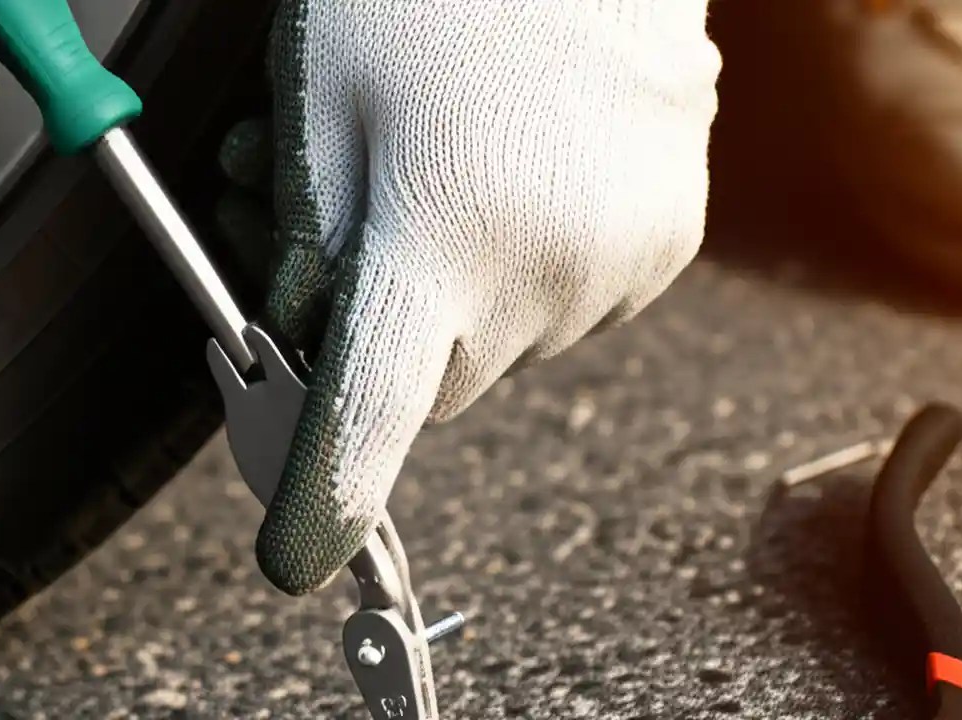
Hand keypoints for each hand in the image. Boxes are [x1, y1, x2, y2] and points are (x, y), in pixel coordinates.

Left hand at [244, 0, 719, 594]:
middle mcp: (545, 270)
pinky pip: (565, 304)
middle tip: (357, 235)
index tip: (297, 555)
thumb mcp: (318, 105)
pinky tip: (518, 175)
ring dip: (460, 291)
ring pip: (499, 342)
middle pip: (432, 380)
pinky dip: (526, 267)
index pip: (373, 405)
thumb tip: (308, 349)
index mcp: (440, 232)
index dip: (326, 490)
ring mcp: (620, 264)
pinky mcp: (665, 245)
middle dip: (387, 333)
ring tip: (449, 174)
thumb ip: (305, 252)